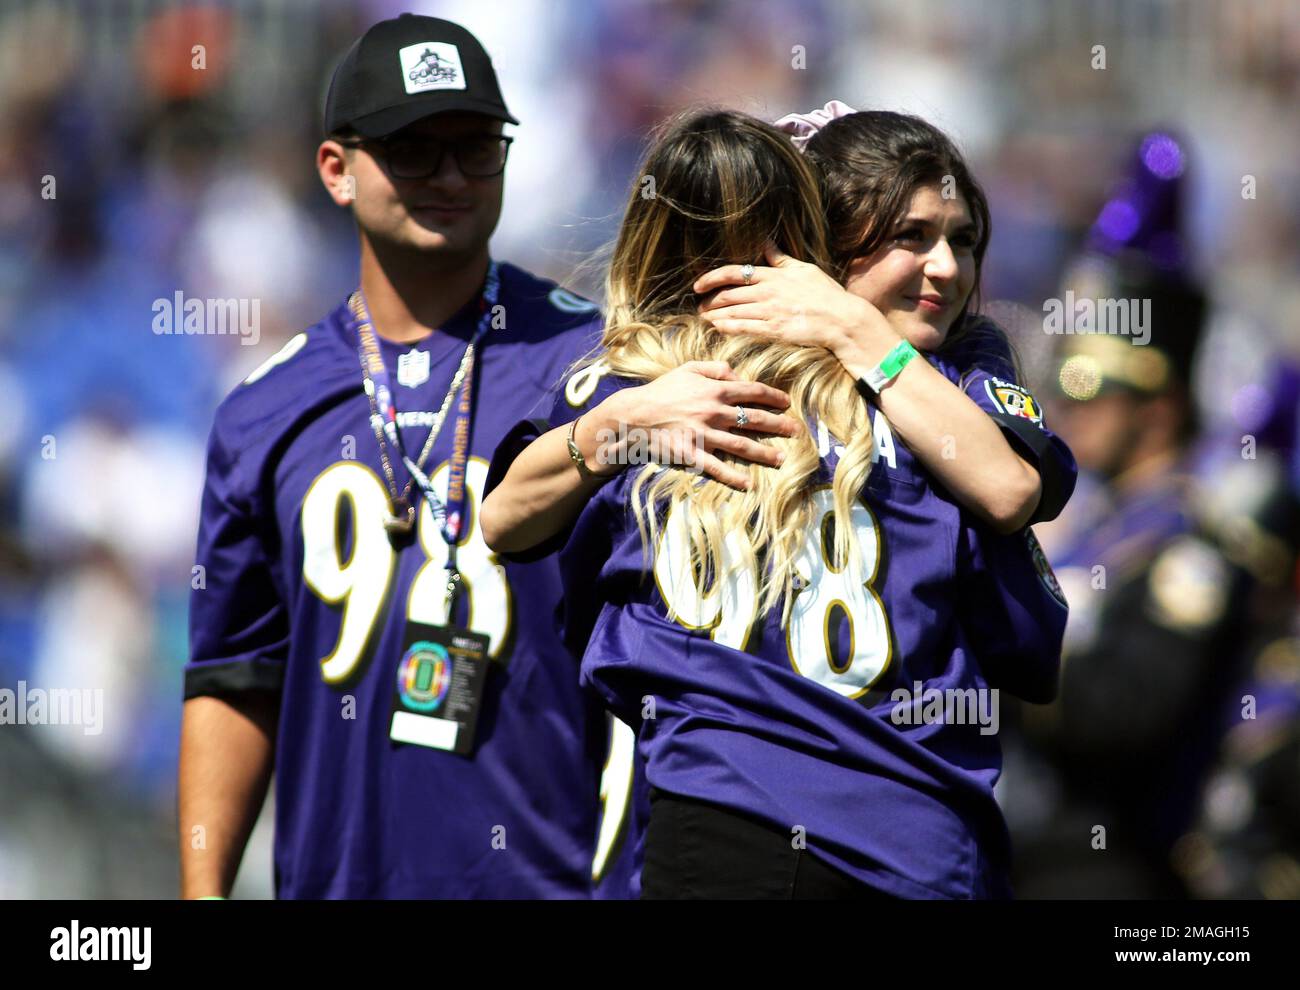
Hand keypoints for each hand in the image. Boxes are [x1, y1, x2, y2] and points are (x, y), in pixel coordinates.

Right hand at [591, 360, 801, 490]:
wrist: (633, 415)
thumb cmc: (661, 391)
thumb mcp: (686, 369)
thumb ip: (715, 368)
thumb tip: (737, 374)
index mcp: (715, 389)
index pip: (753, 391)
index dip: (774, 397)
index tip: (787, 403)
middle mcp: (715, 412)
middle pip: (755, 419)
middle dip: (779, 425)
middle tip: (796, 432)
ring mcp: (705, 435)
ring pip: (742, 445)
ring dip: (765, 453)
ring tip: (781, 459)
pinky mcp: (693, 454)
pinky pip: (718, 468)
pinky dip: (735, 477)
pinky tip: (749, 484)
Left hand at [694, 244, 896, 360]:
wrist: (842, 319)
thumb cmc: (825, 294)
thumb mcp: (804, 269)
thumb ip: (780, 258)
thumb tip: (765, 242)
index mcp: (773, 275)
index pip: (734, 272)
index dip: (711, 278)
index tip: (697, 284)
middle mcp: (768, 292)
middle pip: (728, 294)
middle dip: (709, 301)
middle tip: (698, 306)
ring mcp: (770, 311)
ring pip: (732, 311)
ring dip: (713, 315)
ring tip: (703, 319)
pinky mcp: (774, 330)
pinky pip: (744, 328)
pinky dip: (727, 327)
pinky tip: (717, 328)